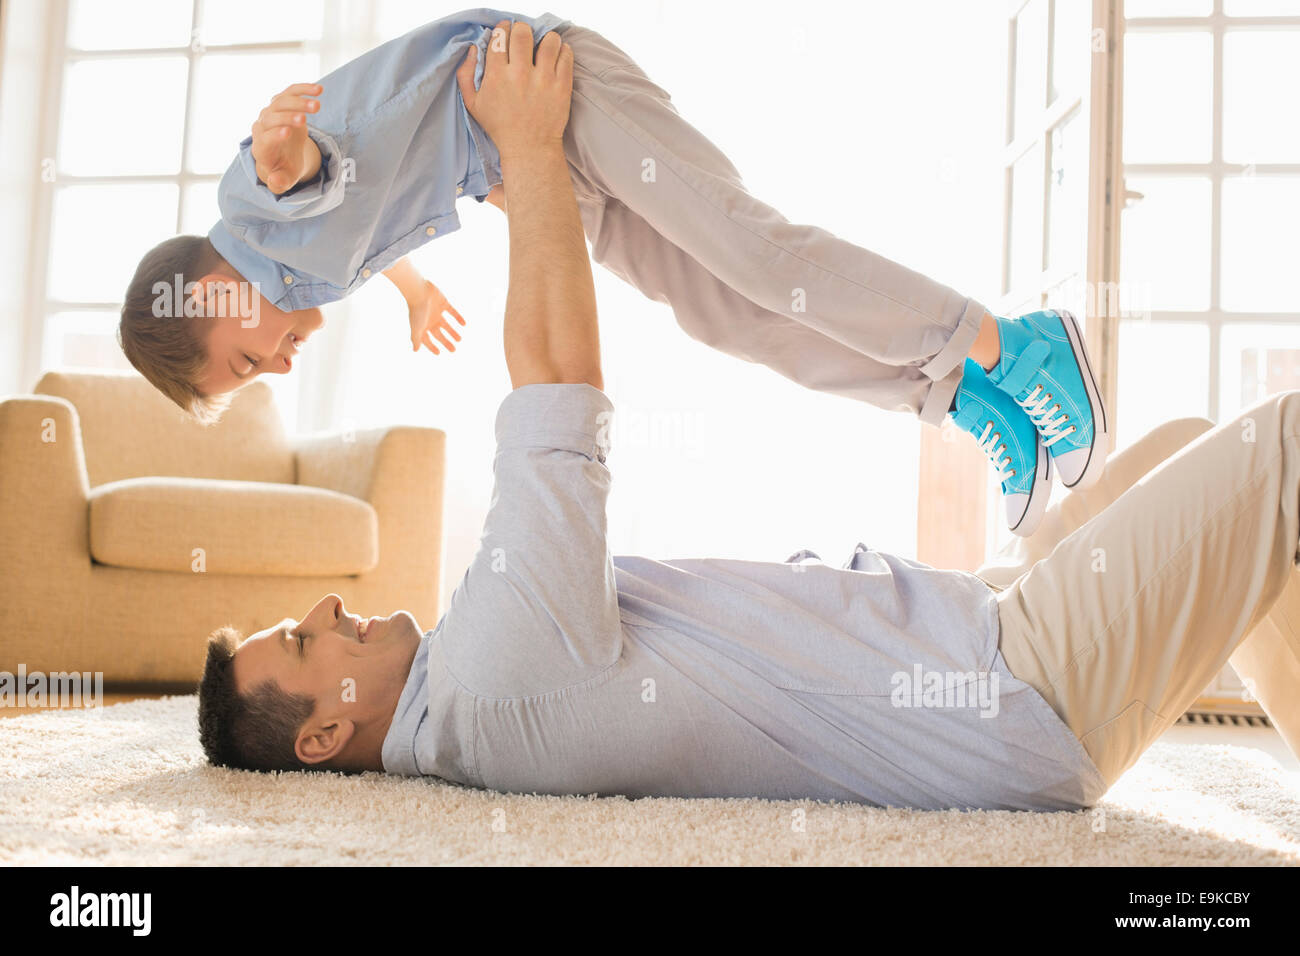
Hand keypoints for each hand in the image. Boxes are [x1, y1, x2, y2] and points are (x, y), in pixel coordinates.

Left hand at [251, 82, 323, 193]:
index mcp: (262, 147)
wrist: (282, 154)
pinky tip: (319, 90)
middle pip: (270, 117)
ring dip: (298, 102)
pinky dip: (303, 89)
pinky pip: (291, 93)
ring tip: (317, 106)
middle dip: (286, 117)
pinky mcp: (282, 104)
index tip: (288, 133)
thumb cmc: (284, 169)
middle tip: (304, 120)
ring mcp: (272, 113)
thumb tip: (275, 180)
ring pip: (281, 101)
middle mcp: (263, 127)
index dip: (274, 135)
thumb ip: (279, 183)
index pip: (264, 138)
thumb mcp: (284, 180)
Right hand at [408, 280, 466, 354]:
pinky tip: (464, 324)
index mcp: (422, 327)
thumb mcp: (416, 327)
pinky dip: (458, 318)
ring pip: (446, 325)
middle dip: (445, 342)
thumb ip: (416, 339)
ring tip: (459, 339)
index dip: (431, 346)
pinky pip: (452, 312)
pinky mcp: (443, 303)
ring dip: (452, 332)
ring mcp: (436, 312)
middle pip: (438, 334)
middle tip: (453, 350)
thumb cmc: (417, 310)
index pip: (427, 340)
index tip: (439, 353)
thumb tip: (415, 350)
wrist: (419, 290)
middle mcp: (429, 320)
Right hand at [455, 20, 573, 160]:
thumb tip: (473, 49)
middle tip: (523, 37)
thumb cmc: (500, 126)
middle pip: (523, 32)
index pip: (500, 37)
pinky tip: (557, 56)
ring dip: (546, 39)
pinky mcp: (562, 86)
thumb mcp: (473, 104)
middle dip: (522, 29)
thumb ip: (466, 74)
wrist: (529, 149)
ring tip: (544, 46)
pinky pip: (566, 56)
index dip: (503, 28)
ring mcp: (543, 80)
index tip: (506, 30)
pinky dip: (563, 51)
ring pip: (549, 40)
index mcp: (497, 75)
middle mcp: (520, 74)